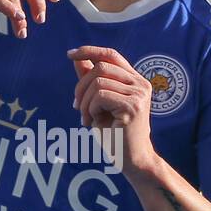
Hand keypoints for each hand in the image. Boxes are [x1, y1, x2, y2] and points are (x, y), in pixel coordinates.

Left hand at [67, 46, 157, 176]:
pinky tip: (94, 123)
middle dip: (81, 86)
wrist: (131, 160)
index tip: (70, 54)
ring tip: (86, 118)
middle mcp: (140, 83)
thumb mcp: (99, 103)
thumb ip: (91, 80)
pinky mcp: (133, 107)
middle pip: (101, 67)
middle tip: (76, 106)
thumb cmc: (115, 133)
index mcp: (135, 80)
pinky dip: (90, 109)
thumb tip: (78, 59)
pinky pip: (100, 97)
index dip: (89, 51)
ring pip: (98, 82)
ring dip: (84, 102)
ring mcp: (139, 94)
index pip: (111, 55)